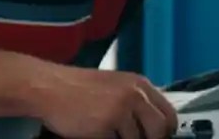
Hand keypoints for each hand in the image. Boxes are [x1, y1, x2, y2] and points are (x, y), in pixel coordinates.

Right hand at [30, 66, 178, 138]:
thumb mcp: (114, 86)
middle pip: (159, 130)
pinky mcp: (105, 126)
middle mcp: (134, 95)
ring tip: (107, 131)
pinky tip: (95, 132)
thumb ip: (135, 101)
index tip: (158, 137)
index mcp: (139, 84)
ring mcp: (120, 111)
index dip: (166, 131)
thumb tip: (154, 125)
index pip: (169, 114)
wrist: (49, 87)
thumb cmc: (78, 88)